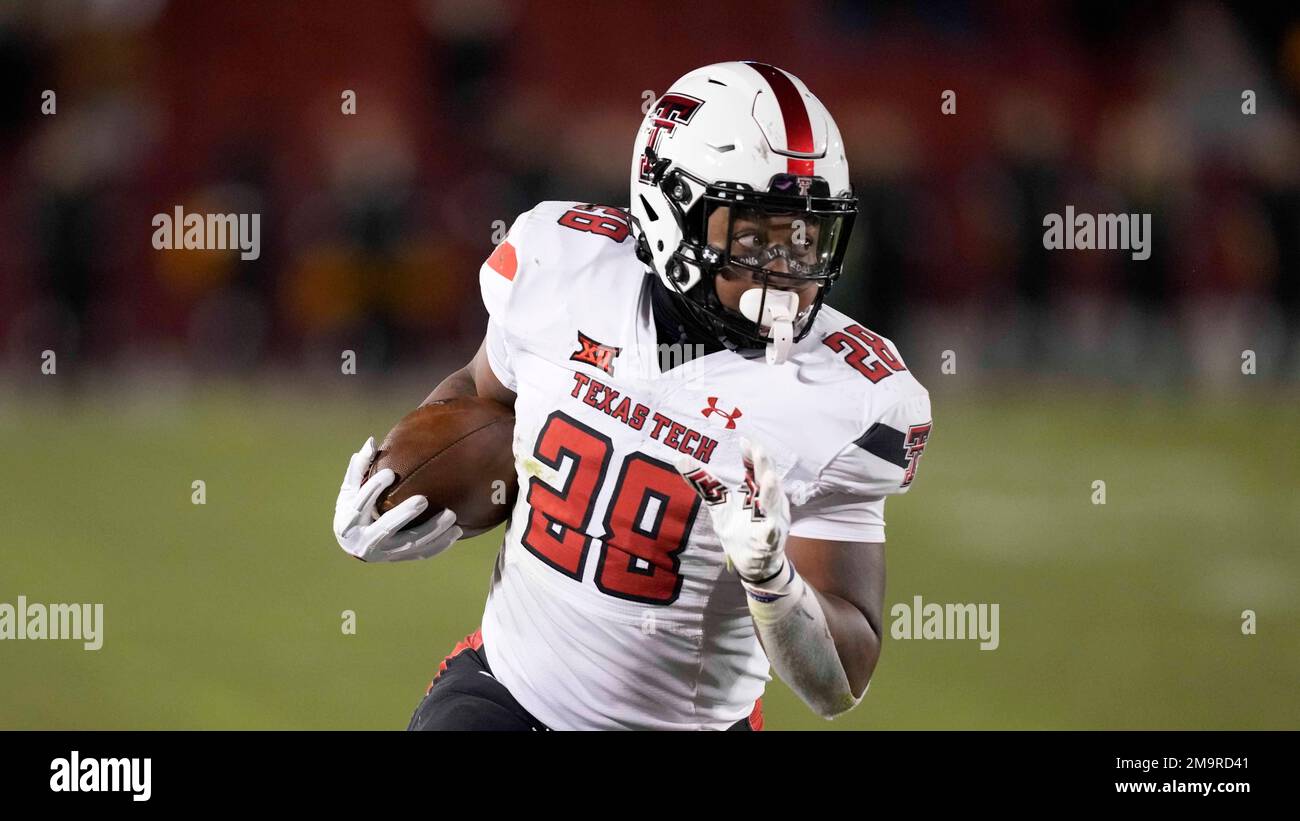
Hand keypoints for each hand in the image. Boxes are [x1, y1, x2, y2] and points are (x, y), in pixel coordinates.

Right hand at [333, 437, 462, 562]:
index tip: (390, 472)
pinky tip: (457, 532)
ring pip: (409, 544)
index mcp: (349, 522)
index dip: (374, 489)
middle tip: (423, 499)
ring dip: (431, 531)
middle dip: (404, 514)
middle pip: (386, 529)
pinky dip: (440, 545)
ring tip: (451, 515)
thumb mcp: (350, 489)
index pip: (361, 504)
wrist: (355, 544)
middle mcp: (365, 541)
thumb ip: (360, 468)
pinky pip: (423, 553)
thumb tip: (371, 442)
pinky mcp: (401, 558)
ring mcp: (385, 553)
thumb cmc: (354, 507)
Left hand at [677, 438, 790, 586]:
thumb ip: (703, 483)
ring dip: (771, 492)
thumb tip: (679, 458)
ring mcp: (771, 520)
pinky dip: (771, 528)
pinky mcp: (770, 541)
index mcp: (755, 491)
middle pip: (766, 479)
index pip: (754, 468)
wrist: (754, 563)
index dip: (751, 455)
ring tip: (770, 477)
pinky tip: (770, 525)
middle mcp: (767, 502)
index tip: (744, 439)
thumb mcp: (718, 505)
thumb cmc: (738, 529)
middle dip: (764, 465)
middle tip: (759, 450)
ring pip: (773, 504)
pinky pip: (771, 534)